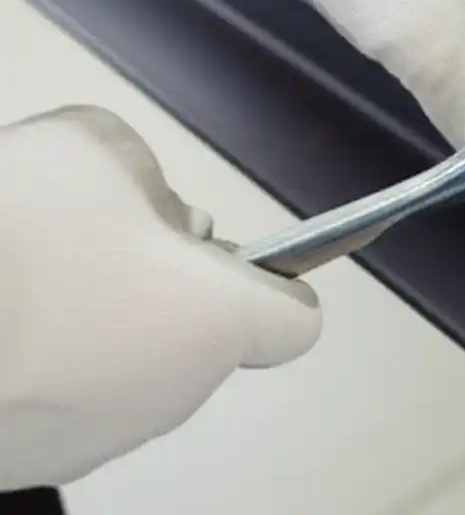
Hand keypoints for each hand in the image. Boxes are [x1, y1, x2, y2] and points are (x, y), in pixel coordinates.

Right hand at [0, 107, 320, 489]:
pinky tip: (6, 319)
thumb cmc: (6, 240)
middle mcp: (175, 394)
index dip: (271, 282)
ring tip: (35, 278)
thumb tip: (150, 207)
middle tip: (101, 242)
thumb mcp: (93, 147)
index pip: (294, 322)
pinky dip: (46, 364)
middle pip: (203, 335)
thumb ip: (146, 174)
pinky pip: (66, 399)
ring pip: (132, 368)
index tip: (230, 258)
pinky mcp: (35, 460)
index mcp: (217, 322)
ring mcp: (102, 437)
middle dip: (168, 286)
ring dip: (103, 324)